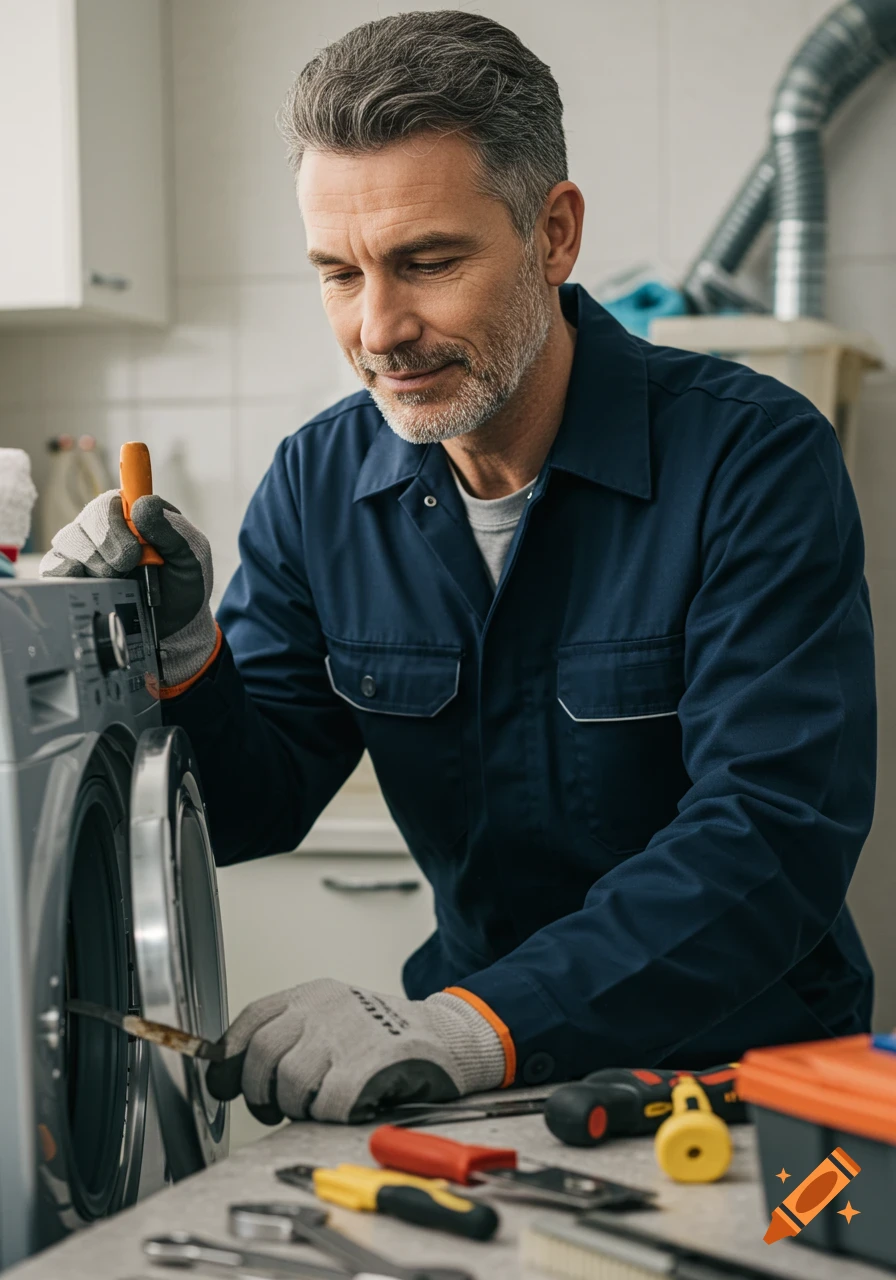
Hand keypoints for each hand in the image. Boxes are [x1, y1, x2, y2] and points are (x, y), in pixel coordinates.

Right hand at [40, 489, 216, 688]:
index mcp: (134, 512)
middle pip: (87, 522)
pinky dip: (66, 575)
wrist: (174, 624)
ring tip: (117, 581)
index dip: (116, 523)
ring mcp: (84, 549)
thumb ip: (172, 529)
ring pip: (69, 542)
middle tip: (129, 568)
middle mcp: (104, 526)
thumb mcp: (192, 555)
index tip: (135, 550)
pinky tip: (87, 584)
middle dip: (109, 550)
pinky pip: (53, 567)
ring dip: (94, 566)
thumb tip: (142, 504)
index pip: (110, 502)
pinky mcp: (70, 573)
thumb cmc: (184, 583)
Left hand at [205, 978, 506, 1123]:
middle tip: (272, 1105)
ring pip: (288, 1081)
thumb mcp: (334, 1016)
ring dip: (295, 1105)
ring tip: (317, 1104)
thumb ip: (292, 1034)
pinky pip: (325, 1102)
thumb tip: (237, 1070)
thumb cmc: (386, 1036)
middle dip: (259, 1090)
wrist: (446, 1037)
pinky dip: (329, 1114)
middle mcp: (325, 1008)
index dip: (229, 1056)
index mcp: (313, 994)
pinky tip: (345, 1106)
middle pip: (262, 1054)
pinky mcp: (367, 1065)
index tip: (224, 1081)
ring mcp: (346, 1034)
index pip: (252, 1020)